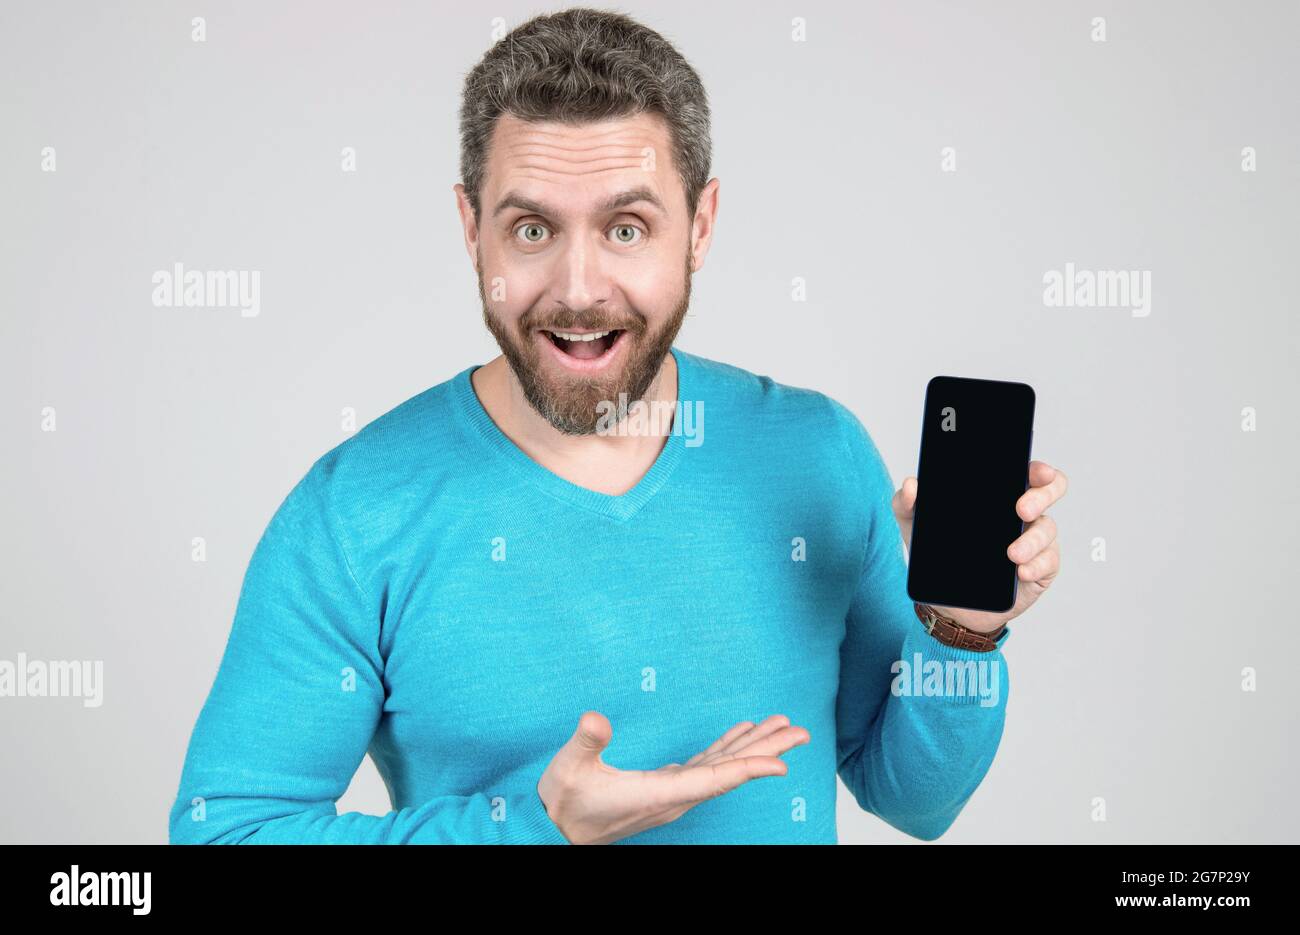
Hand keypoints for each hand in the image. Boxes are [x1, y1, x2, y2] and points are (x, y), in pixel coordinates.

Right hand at [537, 711, 809, 844]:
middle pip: (730, 772)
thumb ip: (586, 742)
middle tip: (799, 731)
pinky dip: (728, 749)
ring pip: (723, 768)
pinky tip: (740, 734)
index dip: (748, 768)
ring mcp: (673, 793)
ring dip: (752, 746)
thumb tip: (595, 719)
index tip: (781, 762)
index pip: (714, 780)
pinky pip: (708, 767)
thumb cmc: (564, 801)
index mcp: (660, 792)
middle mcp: (675, 796)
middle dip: (766, 750)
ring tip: (780, 725)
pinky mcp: (666, 787)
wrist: (556, 830)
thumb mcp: (570, 768)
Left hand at [892, 460, 1067, 633]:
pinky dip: (1036, 566)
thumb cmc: (938, 555)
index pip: (1028, 472)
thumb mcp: (916, 527)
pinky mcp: (1038, 570)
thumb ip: (906, 503)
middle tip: (1020, 509)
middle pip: (1049, 492)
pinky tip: (1021, 572)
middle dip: (1041, 496)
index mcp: (999, 495)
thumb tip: (911, 485)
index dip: (1037, 468)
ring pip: (1047, 530)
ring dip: (1032, 540)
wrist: (945, 602)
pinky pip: (1047, 563)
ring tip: (1012, 554)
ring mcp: (1034, 541)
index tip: (1033, 471)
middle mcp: (1022, 514)